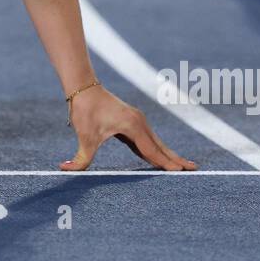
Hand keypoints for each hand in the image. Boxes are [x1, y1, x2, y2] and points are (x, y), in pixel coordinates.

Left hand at [61, 85, 196, 171]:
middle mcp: (140, 123)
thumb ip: (80, 158)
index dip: (165, 163)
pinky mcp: (132, 122)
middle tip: (194, 169)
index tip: (180, 172)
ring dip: (168, 154)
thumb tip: (65, 169)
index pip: (152, 150)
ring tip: (182, 166)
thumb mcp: (84, 136)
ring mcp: (137, 122)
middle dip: (176, 159)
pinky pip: (147, 140)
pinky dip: (156, 149)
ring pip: (156, 142)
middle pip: (161, 146)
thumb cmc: (85, 110)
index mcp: (133, 126)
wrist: (84, 87)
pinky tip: (160, 159)